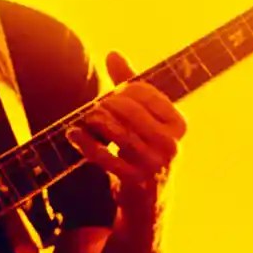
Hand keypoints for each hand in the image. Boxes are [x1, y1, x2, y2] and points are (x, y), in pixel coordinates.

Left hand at [67, 51, 186, 221]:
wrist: (148, 199)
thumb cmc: (144, 148)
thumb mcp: (144, 116)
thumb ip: (130, 85)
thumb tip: (113, 53)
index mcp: (179, 124)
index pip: (144, 92)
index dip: (122, 89)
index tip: (113, 95)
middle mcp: (172, 144)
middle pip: (128, 109)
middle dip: (106, 104)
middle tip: (96, 108)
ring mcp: (154, 165)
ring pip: (116, 130)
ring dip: (94, 120)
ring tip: (87, 119)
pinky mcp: (134, 181)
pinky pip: (103, 156)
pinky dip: (85, 142)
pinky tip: (73, 133)